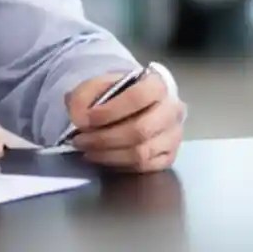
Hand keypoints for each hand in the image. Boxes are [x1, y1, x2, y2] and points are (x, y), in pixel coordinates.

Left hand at [63, 72, 185, 172]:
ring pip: (142, 153)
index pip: (138, 97)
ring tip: (87, 151)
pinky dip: (119, 165)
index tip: (85, 120)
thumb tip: (79, 119)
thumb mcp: (94, 86)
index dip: (110, 111)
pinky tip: (102, 158)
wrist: (129, 105)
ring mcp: (173, 135)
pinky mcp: (169, 156)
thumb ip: (83, 97)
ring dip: (108, 154)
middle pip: (140, 130)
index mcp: (157, 84)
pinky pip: (145, 167)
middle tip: (80, 140)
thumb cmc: (114, 94)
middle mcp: (172, 110)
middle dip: (104, 139)